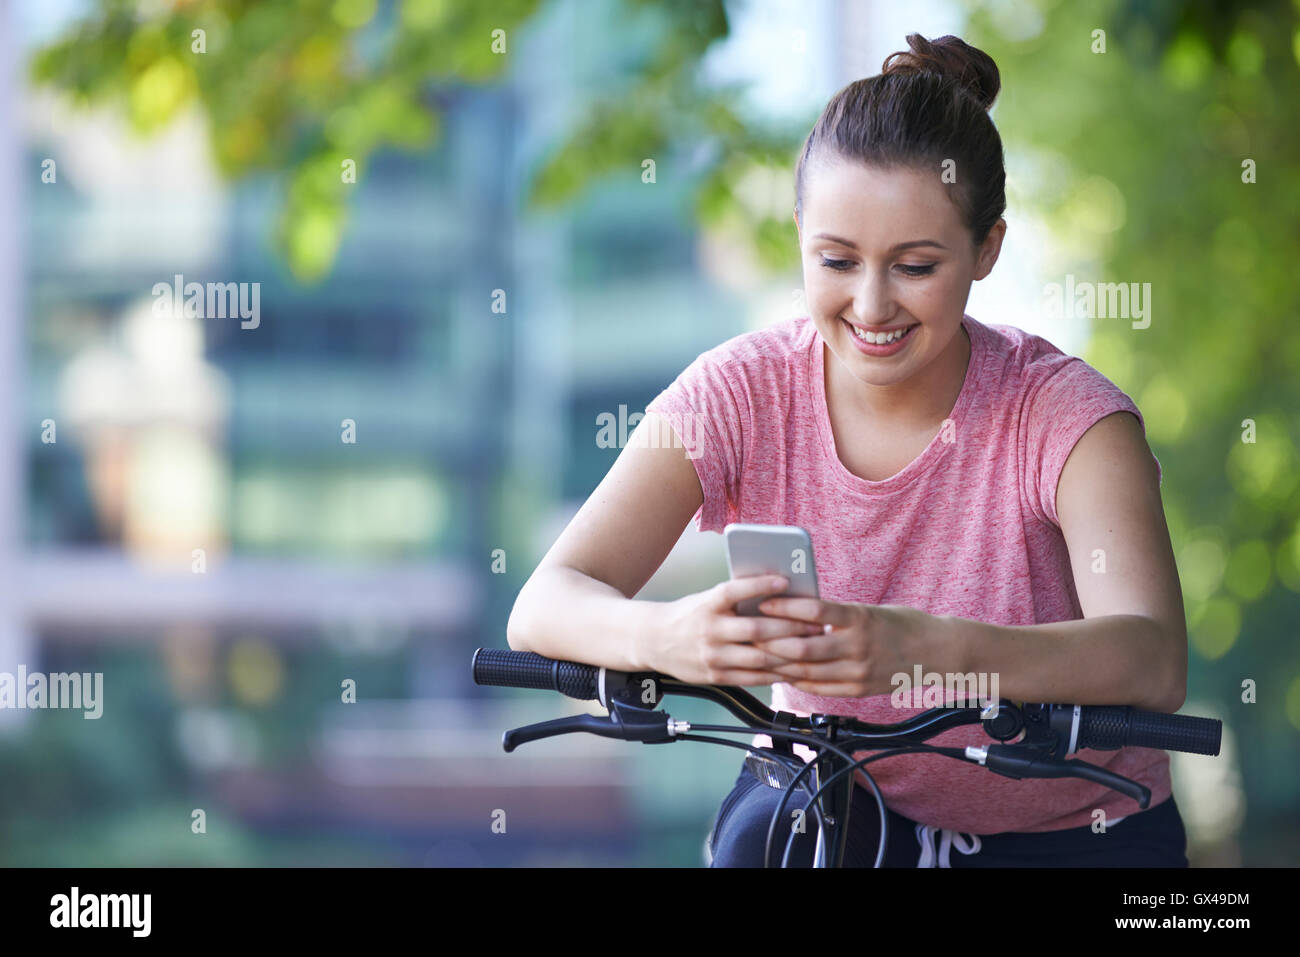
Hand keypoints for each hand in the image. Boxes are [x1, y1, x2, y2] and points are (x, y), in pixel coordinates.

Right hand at [652, 575, 825, 685]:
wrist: (654, 641)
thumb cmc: (688, 616)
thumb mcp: (706, 600)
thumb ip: (734, 599)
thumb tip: (775, 591)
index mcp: (707, 605)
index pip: (734, 591)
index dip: (760, 586)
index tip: (785, 581)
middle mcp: (709, 630)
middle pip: (756, 630)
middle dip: (791, 628)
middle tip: (816, 625)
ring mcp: (713, 655)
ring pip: (759, 658)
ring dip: (789, 655)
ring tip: (812, 649)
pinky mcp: (715, 676)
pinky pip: (752, 678)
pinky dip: (775, 674)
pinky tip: (792, 669)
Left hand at [749, 597, 940, 697]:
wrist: (936, 652)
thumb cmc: (902, 624)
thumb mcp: (869, 610)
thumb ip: (837, 615)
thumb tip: (797, 610)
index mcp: (860, 619)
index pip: (813, 611)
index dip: (783, 608)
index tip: (762, 602)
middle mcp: (857, 647)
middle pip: (802, 648)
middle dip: (771, 642)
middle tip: (749, 633)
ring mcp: (858, 673)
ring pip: (806, 672)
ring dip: (778, 664)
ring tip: (758, 655)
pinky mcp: (858, 690)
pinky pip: (819, 687)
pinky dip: (797, 680)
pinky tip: (782, 673)